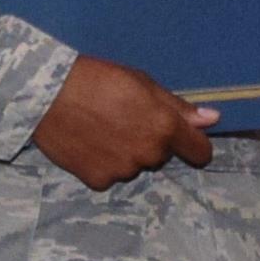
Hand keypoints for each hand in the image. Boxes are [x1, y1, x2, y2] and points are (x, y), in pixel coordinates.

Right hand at [33, 54, 218, 191]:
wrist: (48, 94)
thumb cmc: (98, 79)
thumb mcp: (142, 83)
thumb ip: (179, 106)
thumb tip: (212, 119)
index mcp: (165, 128)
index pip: (199, 151)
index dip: (194, 144)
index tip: (185, 139)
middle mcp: (148, 154)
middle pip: (161, 154)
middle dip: (150, 141)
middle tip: (123, 118)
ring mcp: (123, 171)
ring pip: (134, 165)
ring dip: (125, 152)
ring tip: (100, 127)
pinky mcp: (98, 181)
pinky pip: (110, 175)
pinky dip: (102, 163)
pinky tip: (87, 142)